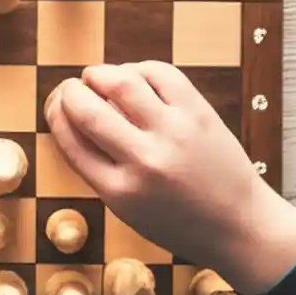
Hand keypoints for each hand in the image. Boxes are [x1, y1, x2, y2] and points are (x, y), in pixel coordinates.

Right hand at [45, 61, 295, 294]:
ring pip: (121, 81)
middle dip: (70, 90)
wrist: (240, 225)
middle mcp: (144, 160)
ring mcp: (173, 133)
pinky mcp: (199, 113)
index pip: (70, 139)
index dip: (55, 113)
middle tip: (72, 88)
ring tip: (98, 78)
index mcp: (119, 191)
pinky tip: (134, 78)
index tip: (56, 104)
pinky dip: (138, 69)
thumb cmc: (180, 222)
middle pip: (87, 108)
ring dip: (99, 73)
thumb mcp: (127, 209)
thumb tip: (72, 116)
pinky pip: (159, 73)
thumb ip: (98, 168)